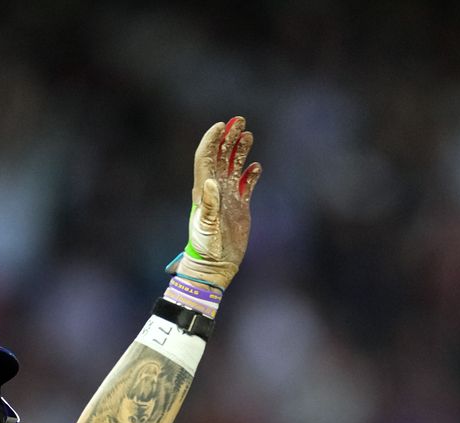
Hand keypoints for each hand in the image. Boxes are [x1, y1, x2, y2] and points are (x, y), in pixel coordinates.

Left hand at [174, 116, 262, 289]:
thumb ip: (208, 205)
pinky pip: (245, 185)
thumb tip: (212, 183)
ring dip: (240, 150)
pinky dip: (251, 174)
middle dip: (228, 138)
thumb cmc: (205, 248)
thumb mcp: (205, 226)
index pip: (205, 158)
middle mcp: (214, 190)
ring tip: (248, 134)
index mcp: (203, 190)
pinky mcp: (239, 206)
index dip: (212, 140)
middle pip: (221, 157)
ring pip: (234, 167)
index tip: (221, 125)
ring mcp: (227, 197)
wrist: (215, 265)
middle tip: (239, 121)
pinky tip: (256, 167)